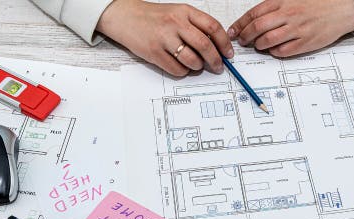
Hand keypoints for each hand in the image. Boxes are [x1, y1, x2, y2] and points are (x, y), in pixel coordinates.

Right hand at [97, 0, 233, 76]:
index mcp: (185, 11)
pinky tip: (181, 66)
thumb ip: (195, 26)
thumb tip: (216, 46)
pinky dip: (183, 71)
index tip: (228, 54)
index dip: (224, 43)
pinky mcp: (154, 53)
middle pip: (205, 45)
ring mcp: (164, 38)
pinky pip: (177, 69)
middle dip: (215, 60)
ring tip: (196, 65)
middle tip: (218, 67)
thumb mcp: (177, 13)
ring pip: (192, 60)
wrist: (125, 16)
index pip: (213, 27)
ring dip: (198, 67)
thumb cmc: (153, 17)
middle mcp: (175, 23)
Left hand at [228, 0, 353, 57]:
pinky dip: (274, 52)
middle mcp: (289, 14)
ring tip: (258, 46)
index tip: (233, 31)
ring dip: (259, 46)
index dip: (240, 24)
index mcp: (283, 1)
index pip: (254, 13)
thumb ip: (276, 6)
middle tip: (243, 42)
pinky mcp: (306, 42)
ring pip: (268, 40)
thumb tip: (256, 18)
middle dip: (246, 37)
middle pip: (258, 28)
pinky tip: (274, 50)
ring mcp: (297, 29)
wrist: (344, 7)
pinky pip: (283, 51)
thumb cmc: (319, 2)